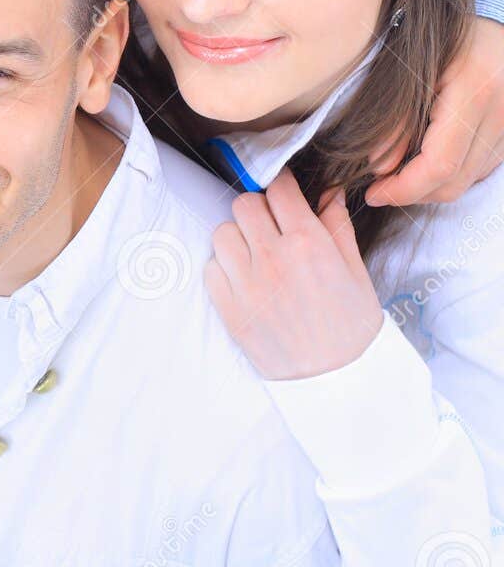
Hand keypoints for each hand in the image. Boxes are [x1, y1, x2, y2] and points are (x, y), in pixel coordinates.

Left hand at [206, 170, 385, 379]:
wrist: (336, 379)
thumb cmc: (352, 327)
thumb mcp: (356, 272)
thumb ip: (337, 227)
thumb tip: (329, 193)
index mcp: (308, 244)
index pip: (279, 191)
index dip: (281, 187)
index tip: (282, 192)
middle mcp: (273, 258)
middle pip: (244, 205)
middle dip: (257, 210)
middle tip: (269, 226)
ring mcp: (246, 283)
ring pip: (222, 233)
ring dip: (238, 238)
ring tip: (256, 255)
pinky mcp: (228, 308)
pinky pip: (211, 268)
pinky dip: (224, 269)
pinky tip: (245, 280)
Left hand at [367, 17, 503, 205]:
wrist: (492, 21)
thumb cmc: (441, 37)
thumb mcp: (407, 66)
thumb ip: (393, 117)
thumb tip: (378, 167)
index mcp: (475, 91)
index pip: (440, 165)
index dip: (403, 189)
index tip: (374, 193)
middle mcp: (502, 112)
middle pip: (456, 181)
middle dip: (413, 193)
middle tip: (380, 186)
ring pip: (470, 179)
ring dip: (432, 185)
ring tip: (400, 170)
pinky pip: (481, 168)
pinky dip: (452, 172)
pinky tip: (427, 157)